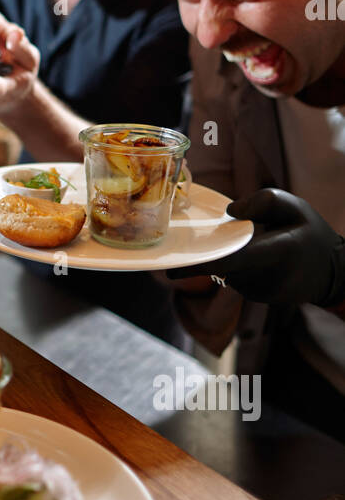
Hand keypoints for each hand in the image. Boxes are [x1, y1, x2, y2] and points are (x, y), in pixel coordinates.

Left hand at [167, 189, 344, 306]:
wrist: (333, 272)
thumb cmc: (311, 233)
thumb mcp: (296, 207)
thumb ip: (264, 201)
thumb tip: (230, 211)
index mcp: (279, 251)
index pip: (231, 260)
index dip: (199, 265)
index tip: (171, 268)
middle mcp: (268, 277)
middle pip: (223, 267)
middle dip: (205, 257)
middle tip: (189, 246)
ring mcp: (264, 293)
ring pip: (229, 273)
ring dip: (227, 259)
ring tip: (250, 245)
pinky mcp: (260, 298)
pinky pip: (237, 280)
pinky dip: (238, 267)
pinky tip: (255, 258)